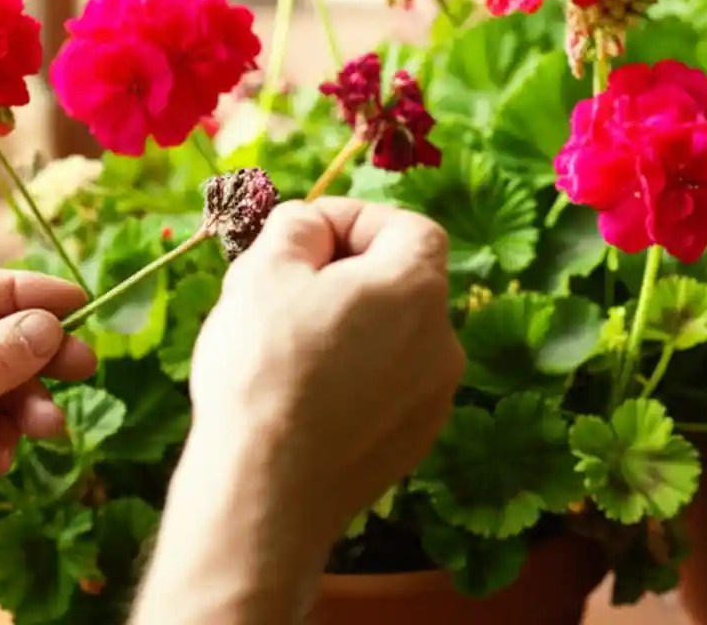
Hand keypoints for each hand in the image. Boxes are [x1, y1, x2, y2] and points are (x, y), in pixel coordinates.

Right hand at [134, 198, 462, 623]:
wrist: (266, 487)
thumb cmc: (264, 366)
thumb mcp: (264, 269)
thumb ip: (296, 227)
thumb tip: (311, 228)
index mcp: (417, 289)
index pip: (408, 226)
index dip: (354, 219)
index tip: (303, 236)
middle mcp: (443, 343)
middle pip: (400, 284)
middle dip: (344, 275)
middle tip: (282, 289)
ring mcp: (433, 400)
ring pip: (391, 339)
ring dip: (347, 328)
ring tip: (283, 346)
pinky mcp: (411, 444)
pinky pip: (385, 388)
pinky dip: (352, 378)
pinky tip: (299, 396)